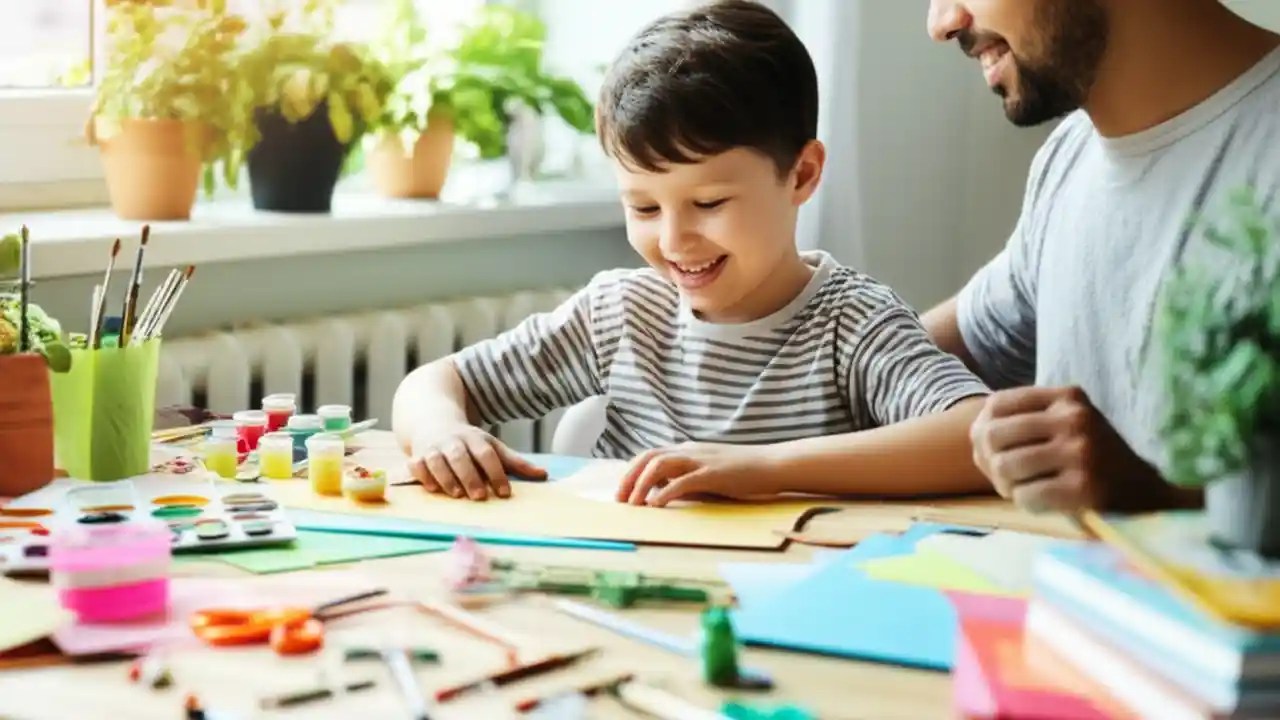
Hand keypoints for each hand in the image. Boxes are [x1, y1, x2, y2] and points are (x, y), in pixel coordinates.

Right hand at [407, 425, 544, 500]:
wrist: (433, 421)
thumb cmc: (468, 442)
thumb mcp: (491, 446)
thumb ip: (515, 462)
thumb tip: (544, 475)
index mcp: (475, 439)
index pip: (488, 455)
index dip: (496, 473)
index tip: (504, 493)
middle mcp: (454, 442)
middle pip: (461, 457)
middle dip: (470, 476)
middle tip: (479, 497)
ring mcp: (433, 448)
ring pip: (437, 460)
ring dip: (446, 477)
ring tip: (457, 495)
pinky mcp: (417, 455)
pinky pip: (416, 464)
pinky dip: (422, 475)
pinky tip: (431, 489)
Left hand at [615, 442, 779, 506]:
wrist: (773, 464)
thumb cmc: (743, 473)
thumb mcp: (708, 474)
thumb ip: (686, 480)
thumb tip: (662, 493)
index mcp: (687, 450)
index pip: (650, 455)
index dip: (632, 471)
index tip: (622, 492)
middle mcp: (690, 450)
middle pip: (649, 456)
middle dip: (630, 477)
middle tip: (620, 500)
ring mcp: (701, 460)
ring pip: (660, 465)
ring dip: (642, 484)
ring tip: (634, 504)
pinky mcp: (714, 473)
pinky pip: (683, 481)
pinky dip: (666, 492)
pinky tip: (656, 505)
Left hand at [969, 386, 1181, 512]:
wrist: (1148, 495)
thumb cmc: (1094, 462)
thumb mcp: (1067, 426)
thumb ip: (1024, 422)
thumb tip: (975, 433)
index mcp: (1068, 398)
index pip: (997, 404)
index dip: (984, 430)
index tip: (996, 450)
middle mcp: (1075, 419)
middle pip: (993, 435)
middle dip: (991, 462)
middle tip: (1006, 478)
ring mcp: (1081, 453)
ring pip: (1005, 467)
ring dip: (1008, 486)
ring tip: (1026, 489)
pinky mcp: (1084, 488)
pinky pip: (1026, 496)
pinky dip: (1028, 504)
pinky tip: (1046, 502)